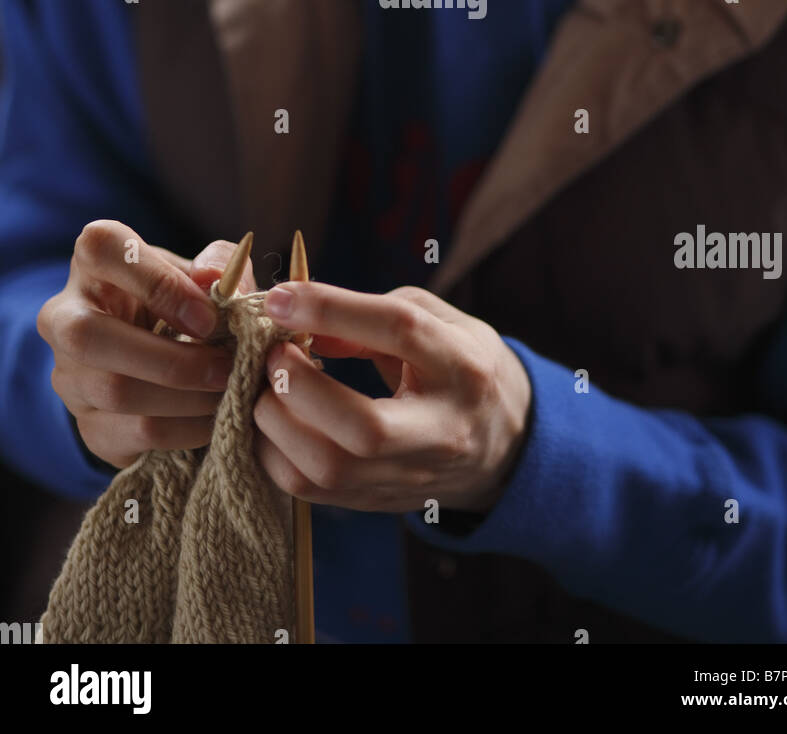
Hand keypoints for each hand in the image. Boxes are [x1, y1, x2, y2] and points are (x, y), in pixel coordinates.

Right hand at [37, 221, 255, 468]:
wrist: (165, 356)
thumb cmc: (185, 299)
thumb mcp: (207, 273)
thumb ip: (221, 266)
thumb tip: (215, 280)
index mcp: (95, 260)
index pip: (102, 249)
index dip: (157, 283)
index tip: (209, 317)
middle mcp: (65, 315)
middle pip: (88, 336)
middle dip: (170, 358)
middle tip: (226, 366)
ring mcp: (69, 376)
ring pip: (114, 391)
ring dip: (185, 398)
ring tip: (228, 390)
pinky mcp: (88, 425)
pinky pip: (133, 432)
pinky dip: (185, 429)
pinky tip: (214, 417)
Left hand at [254, 282, 531, 513]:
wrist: (506, 443)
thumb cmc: (460, 365)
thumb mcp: (435, 321)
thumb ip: (370, 313)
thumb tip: (299, 323)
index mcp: (463, 366)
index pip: (399, 331)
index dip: (332, 309)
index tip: (281, 298)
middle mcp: (443, 429)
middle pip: (363, 427)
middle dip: (298, 387)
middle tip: (273, 356)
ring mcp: (413, 474)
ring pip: (330, 469)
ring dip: (276, 425)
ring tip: (268, 389)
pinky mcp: (382, 502)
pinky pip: (311, 490)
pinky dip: (274, 453)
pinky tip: (272, 421)